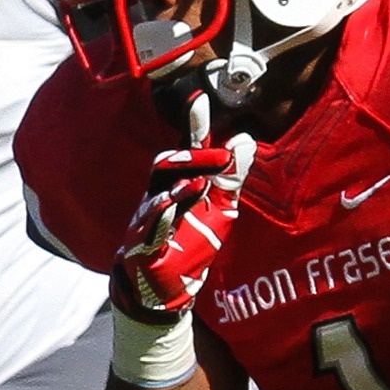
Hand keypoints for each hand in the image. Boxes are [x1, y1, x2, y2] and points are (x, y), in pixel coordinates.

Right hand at [110, 90, 255, 324]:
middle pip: (167, 167)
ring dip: (177, 188)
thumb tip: (245, 140)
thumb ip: (231, 178)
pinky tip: (171, 211)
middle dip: (188, 158)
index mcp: (180, 184)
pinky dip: (161, 221)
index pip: (190, 151)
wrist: (166, 291)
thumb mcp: (219, 210)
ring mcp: (148, 221)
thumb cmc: (191, 244)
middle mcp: (160, 196)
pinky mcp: (143, 248)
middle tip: (217, 155)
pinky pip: (149, 231)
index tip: (200, 98)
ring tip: (196, 182)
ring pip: (157, 197)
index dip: (194, 125)